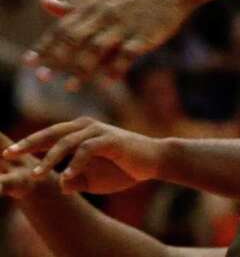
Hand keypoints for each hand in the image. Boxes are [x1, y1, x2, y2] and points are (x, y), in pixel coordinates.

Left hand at [4, 120, 159, 193]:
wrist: (153, 161)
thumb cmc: (121, 168)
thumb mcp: (91, 179)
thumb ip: (73, 179)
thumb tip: (59, 184)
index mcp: (80, 132)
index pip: (49, 136)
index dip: (28, 145)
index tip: (7, 155)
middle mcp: (86, 126)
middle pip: (51, 132)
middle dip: (29, 143)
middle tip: (9, 154)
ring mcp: (98, 131)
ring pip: (66, 141)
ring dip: (49, 159)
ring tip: (34, 175)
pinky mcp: (111, 139)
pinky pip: (87, 150)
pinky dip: (74, 164)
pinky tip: (65, 178)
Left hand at [24, 0, 223, 86]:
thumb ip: (74, 4)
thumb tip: (44, 4)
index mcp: (94, 5)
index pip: (63, 27)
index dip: (45, 45)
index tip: (29, 63)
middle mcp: (106, 15)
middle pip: (77, 39)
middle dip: (58, 60)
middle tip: (42, 78)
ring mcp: (126, 25)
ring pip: (99, 48)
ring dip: (83, 69)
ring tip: (70, 87)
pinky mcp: (145, 35)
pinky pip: (128, 54)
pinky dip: (118, 67)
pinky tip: (109, 80)